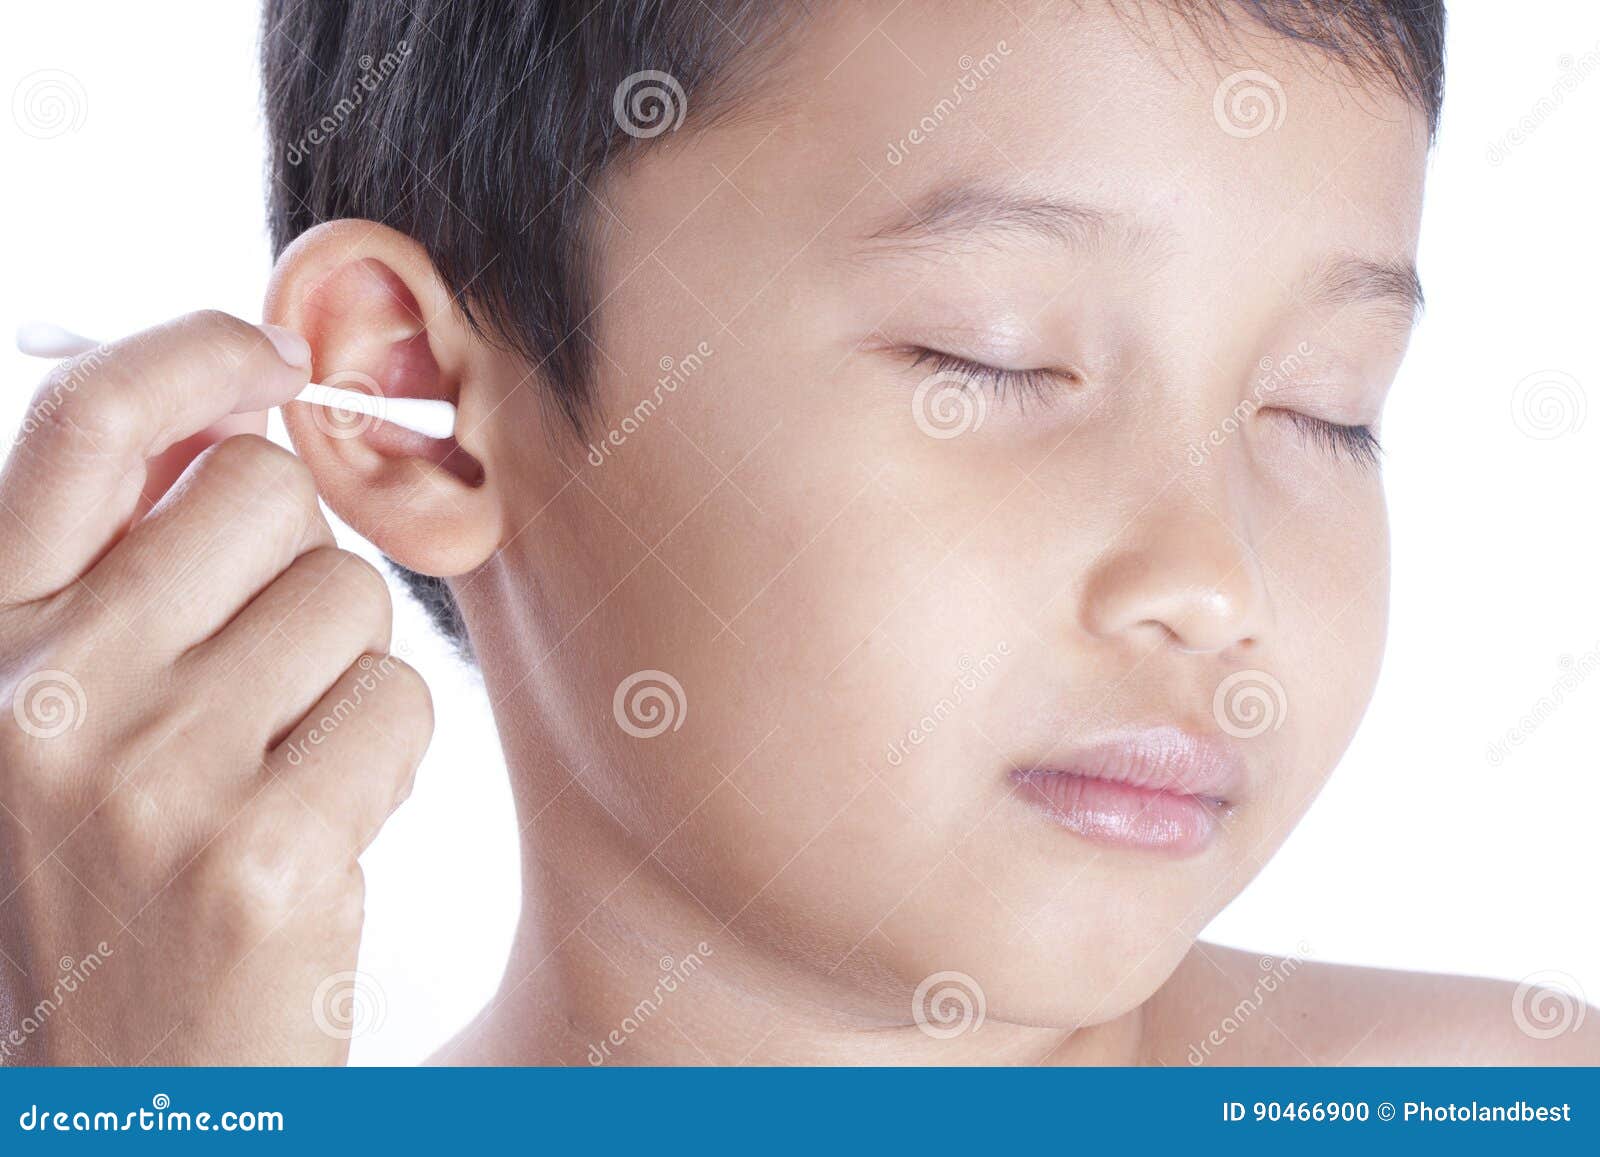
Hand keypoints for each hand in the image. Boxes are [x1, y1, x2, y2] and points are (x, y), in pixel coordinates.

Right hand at [0, 311, 431, 1063]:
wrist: (116, 1106)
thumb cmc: (110, 891)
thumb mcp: (56, 725)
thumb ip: (116, 577)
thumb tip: (239, 420)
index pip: (84, 423)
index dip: (195, 354)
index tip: (273, 357)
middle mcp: (37, 695)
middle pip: (268, 495)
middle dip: (297, 567)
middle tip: (262, 679)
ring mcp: (148, 778)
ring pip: (353, 600)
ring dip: (344, 677)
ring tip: (275, 777)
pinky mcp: (263, 856)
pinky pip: (400, 705)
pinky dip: (384, 762)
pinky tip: (313, 839)